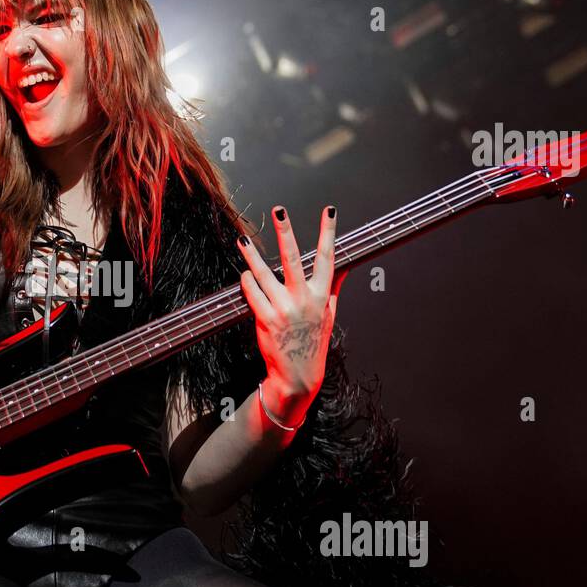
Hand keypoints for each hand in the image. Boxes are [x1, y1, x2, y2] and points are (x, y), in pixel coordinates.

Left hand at [237, 205, 347, 425]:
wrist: (297, 376)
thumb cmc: (312, 342)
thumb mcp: (328, 315)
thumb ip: (333, 288)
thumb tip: (344, 267)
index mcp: (322, 296)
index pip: (327, 257)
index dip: (328, 232)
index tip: (330, 210)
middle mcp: (304, 299)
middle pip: (293, 258)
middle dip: (286, 232)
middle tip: (279, 210)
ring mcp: (284, 309)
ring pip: (264, 274)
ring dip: (252, 255)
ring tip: (243, 240)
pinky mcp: (266, 319)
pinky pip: (252, 292)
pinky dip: (247, 282)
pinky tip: (245, 274)